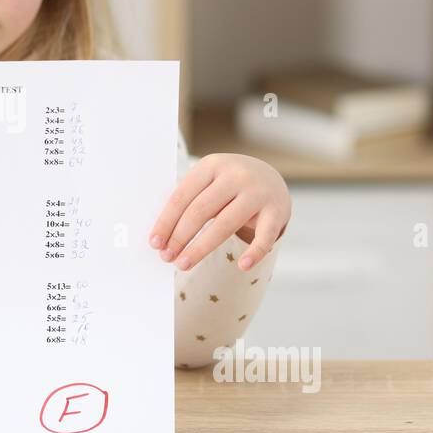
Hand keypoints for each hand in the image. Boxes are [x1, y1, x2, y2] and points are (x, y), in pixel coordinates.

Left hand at [147, 153, 289, 272]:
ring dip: (201, 248)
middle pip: (200, 211)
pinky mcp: (277, 211)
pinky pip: (265, 236)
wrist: (270, 178)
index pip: (182, 197)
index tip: (154, 244)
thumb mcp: (208, 182)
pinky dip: (254, 252)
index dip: (166, 222)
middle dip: (180, 237)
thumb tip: (161, 236)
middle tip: (166, 257)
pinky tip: (242, 266)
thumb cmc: (228, 186)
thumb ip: (189, 201)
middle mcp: (236, 175)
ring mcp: (258, 192)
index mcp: (211, 165)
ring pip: (225, 224)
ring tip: (184, 264)